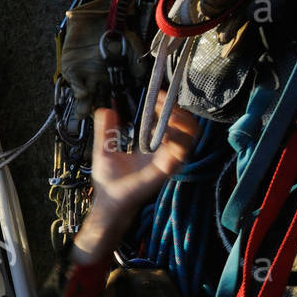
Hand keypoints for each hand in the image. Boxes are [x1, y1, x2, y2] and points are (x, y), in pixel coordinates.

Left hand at [73, 94, 197, 265]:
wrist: (108, 201)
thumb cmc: (108, 180)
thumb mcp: (104, 149)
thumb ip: (106, 130)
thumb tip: (104, 109)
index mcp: (154, 145)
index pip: (173, 119)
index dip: (168, 104)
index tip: (157, 94)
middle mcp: (166, 151)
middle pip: (189, 123)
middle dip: (178, 109)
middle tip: (160, 103)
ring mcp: (169, 159)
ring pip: (192, 133)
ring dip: (181, 120)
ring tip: (164, 115)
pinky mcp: (167, 169)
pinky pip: (182, 150)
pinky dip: (175, 138)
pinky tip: (161, 133)